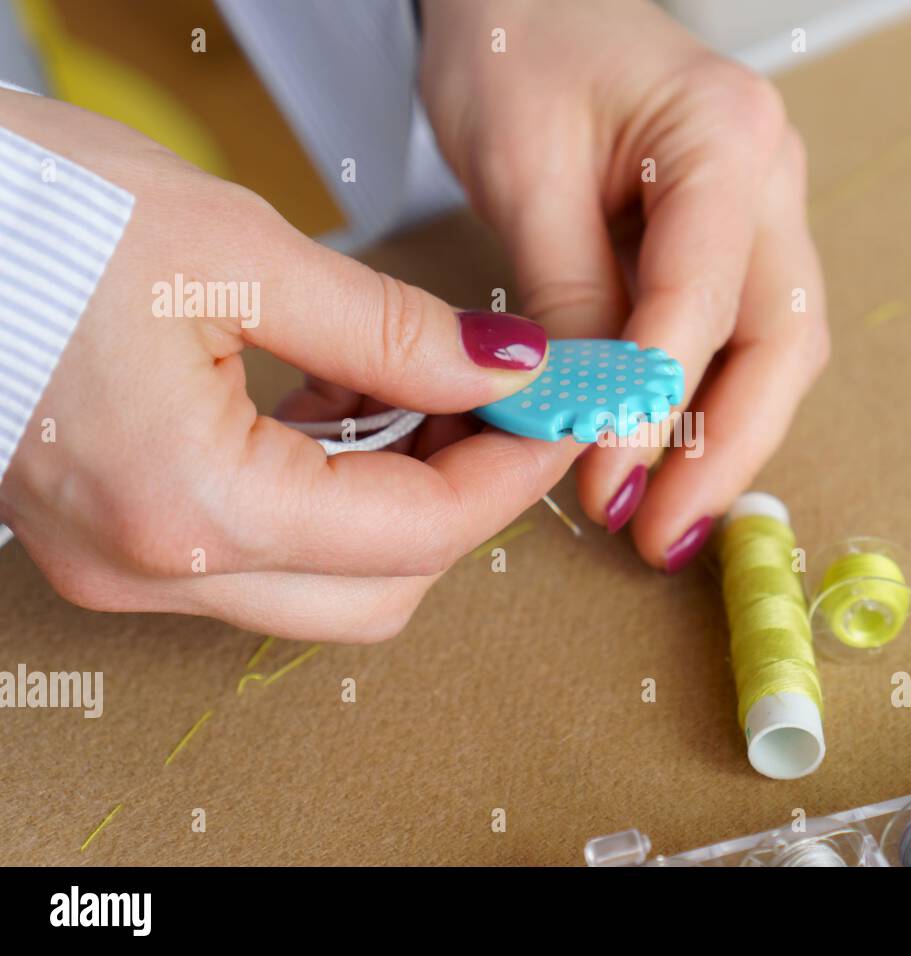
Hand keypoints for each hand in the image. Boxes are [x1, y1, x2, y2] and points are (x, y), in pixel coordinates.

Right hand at [0, 91, 575, 641]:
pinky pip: (262, 554)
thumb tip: (504, 370)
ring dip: (397, 501)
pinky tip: (343, 403)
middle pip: (380, 592)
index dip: (509, 474)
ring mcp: (127, 566)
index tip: (556, 414)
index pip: (416, 534)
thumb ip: (394, 333)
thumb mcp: (239, 250)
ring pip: (325, 586)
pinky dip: (328, 496)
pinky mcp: (116, 539)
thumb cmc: (32, 214)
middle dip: (462, 503)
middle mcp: (154, 567)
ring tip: (417, 389)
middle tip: (501, 409)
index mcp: (190, 505)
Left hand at [419, 0, 828, 570]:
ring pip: (775, 352)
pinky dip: (706, 407)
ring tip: (659, 521)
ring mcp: (768, 212)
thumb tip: (589, 416)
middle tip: (658, 535)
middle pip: (782, 342)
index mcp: (727, 137)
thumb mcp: (522, 169)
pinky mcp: (737, 243)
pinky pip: (742, 339)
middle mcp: (774, 177)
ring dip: (723, 443)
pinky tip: (665, 462)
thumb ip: (565, 294)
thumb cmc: (518, 48)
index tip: (603, 485)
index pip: (704, 299)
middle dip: (723, 451)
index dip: (656, 405)